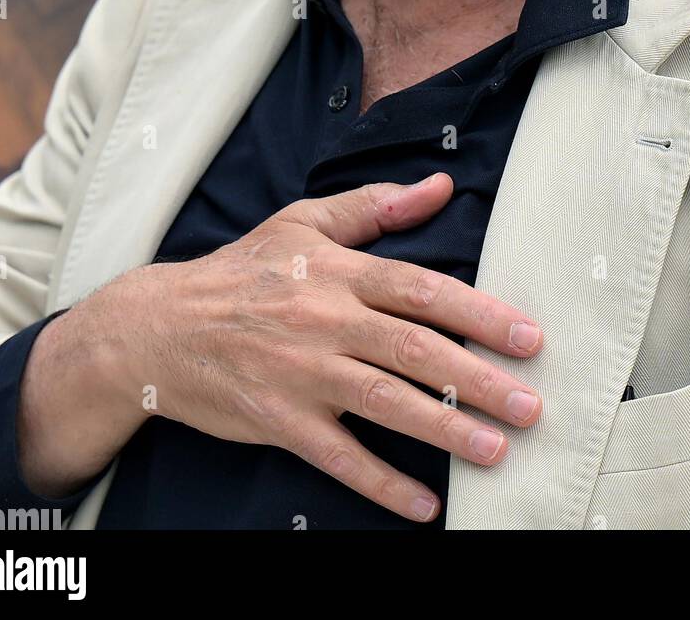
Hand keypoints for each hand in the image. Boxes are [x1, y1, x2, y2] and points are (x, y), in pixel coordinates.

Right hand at [122, 172, 541, 522]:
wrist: (159, 327)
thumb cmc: (242, 270)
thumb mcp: (305, 222)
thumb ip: (376, 206)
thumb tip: (439, 186)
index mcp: (338, 271)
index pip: (422, 290)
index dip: (479, 313)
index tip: (527, 336)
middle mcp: (325, 320)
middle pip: (414, 350)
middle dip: (478, 379)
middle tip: (529, 404)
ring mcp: (301, 373)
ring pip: (385, 403)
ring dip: (444, 429)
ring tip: (496, 449)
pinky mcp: (278, 421)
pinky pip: (338, 457)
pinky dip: (381, 482)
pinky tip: (423, 503)